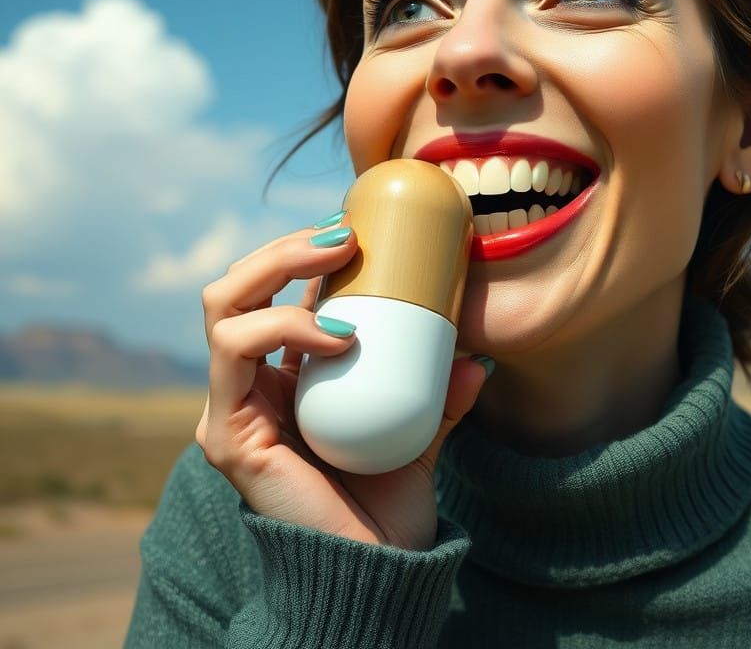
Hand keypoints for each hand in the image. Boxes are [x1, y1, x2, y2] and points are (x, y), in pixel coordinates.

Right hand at [195, 219, 488, 549]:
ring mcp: (231, 407)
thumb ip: (440, 398)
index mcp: (282, 376)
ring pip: (223, 304)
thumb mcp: (416, 433)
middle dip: (287, 246)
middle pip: (239, 286)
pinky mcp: (227, 432)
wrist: (373, 572)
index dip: (306, 252)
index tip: (358, 228)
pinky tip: (341, 336)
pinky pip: (235, 353)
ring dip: (278, 266)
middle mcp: (248, 385)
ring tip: (339, 258)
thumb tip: (478, 359)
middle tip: (345, 234)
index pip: (276, 293)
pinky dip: (286, 326)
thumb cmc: (385, 503)